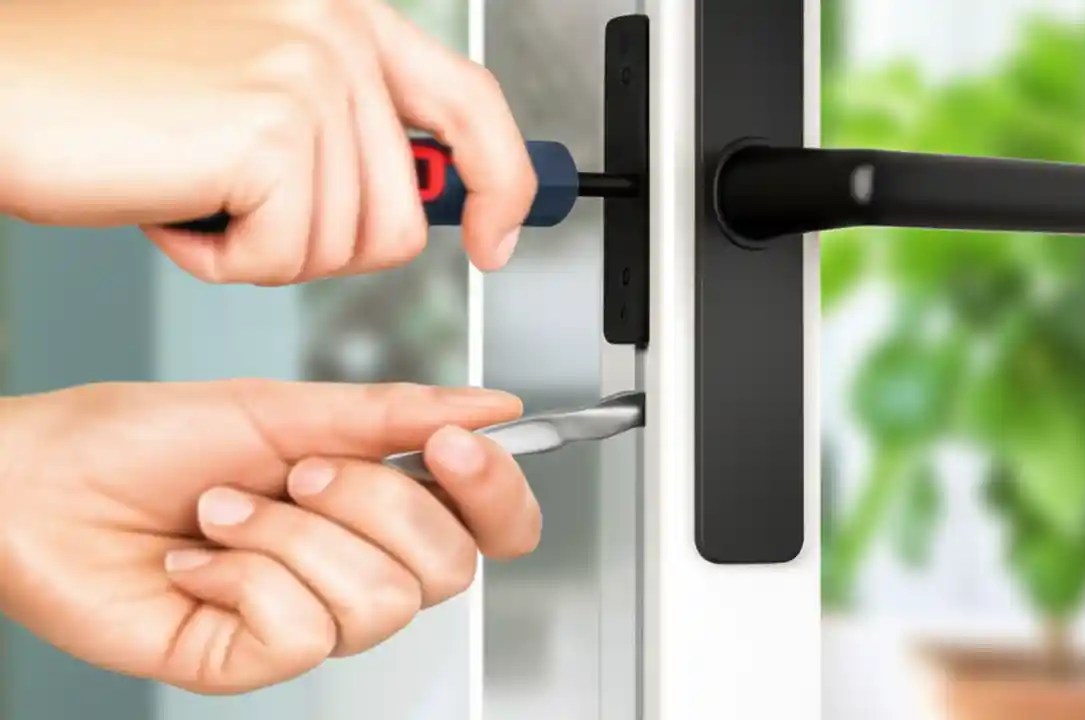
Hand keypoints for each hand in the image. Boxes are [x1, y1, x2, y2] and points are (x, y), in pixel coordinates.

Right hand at [0, 0, 534, 279]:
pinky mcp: (272, 134)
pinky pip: (288, 259)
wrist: (7, 91)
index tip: (495, 241)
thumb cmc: (112, 100)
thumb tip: (440, 197)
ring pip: (350, 248)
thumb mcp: (257, 92)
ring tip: (197, 191)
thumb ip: (349, 128)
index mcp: (345, 17)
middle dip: (322, 246)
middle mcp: (338, 34)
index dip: (500, 185)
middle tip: (242, 209)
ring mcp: (309, 79)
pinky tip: (172, 207)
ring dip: (264, 251)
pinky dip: (222, 261)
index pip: (474, 105)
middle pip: (404, 217)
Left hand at [0, 380, 540, 692]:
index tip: (457, 444)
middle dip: (373, 502)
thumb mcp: (283, 409)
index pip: (489, 524)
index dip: (497, 492)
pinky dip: (243, 577)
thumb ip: (393, 414)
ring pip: (378, 602)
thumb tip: (494, 408)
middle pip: (450, 567)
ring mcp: (307, 617)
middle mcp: (354, 562)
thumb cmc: (145, 439)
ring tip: (225, 512)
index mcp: (374, 498)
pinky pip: (302, 633)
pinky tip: (198, 561)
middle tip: (297, 471)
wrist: (38, 483)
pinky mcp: (252, 660)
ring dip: (291, 537)